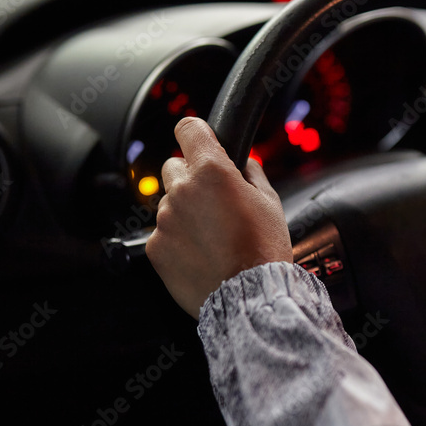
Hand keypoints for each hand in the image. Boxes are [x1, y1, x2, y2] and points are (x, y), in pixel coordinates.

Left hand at [146, 117, 291, 318]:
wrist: (248, 296)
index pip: (188, 128)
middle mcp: (181, 190)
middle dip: (191, 178)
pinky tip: (201, 254)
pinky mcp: (155, 246)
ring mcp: (164, 219)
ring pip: (169, 203)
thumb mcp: (270, 202)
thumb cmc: (263, 250)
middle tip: (214, 203)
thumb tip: (242, 163)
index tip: (200, 141)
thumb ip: (251, 173)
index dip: (196, 133)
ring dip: (185, 213)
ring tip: (212, 238)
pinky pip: (162, 233)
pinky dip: (177, 240)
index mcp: (211, 171)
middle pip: (174, 167)